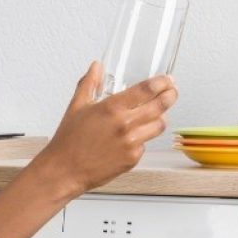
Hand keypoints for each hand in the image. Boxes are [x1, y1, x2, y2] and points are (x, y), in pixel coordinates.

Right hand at [36, 62, 178, 195]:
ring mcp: (131, 144)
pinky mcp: (132, 159)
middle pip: (160, 106)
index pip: (147, 90)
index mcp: (112, 108)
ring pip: (158, 126)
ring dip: (160, 118)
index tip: (168, 80)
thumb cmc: (69, 141)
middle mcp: (125, 125)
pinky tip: (132, 137)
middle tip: (172, 92)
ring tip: (156, 114)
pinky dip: (142, 139)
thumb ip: (90, 83)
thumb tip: (97, 67)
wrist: (65, 171)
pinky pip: (145, 145)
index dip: (162, 83)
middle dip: (170, 96)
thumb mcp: (77, 106)